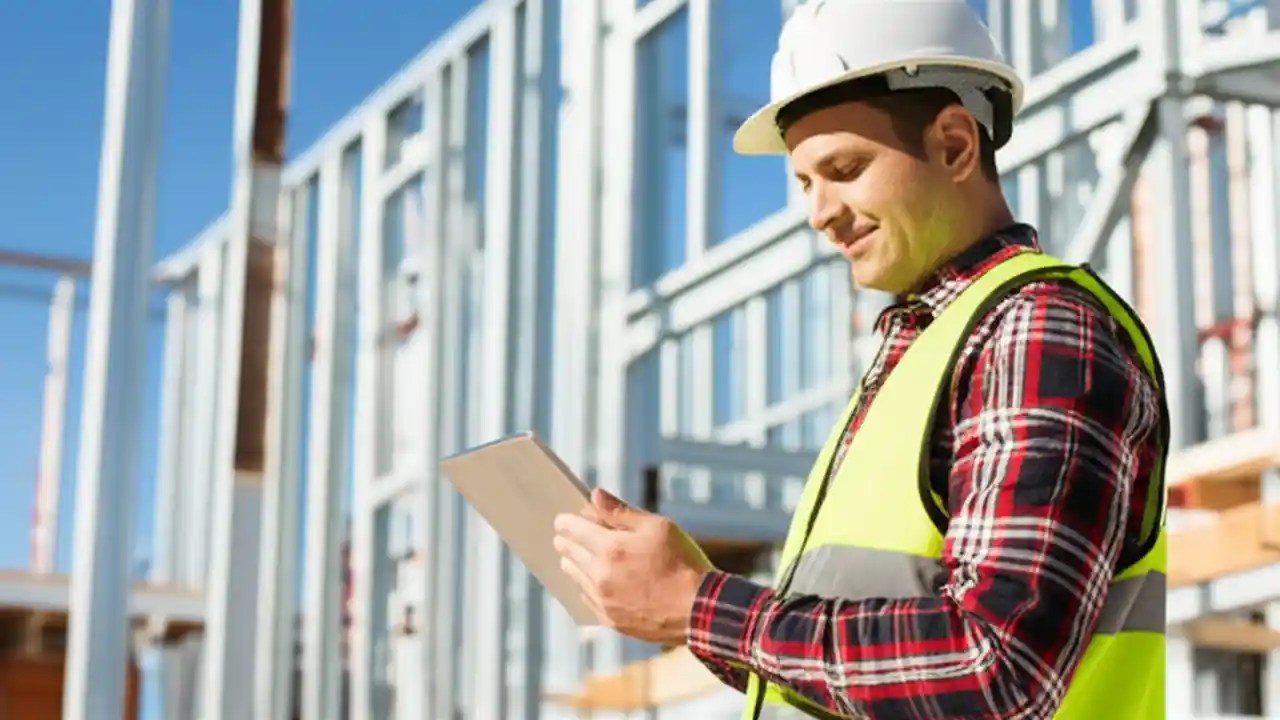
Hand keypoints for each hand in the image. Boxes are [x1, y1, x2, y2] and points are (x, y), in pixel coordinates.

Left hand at [553, 488, 714, 644]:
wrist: (698, 609)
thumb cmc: (682, 562)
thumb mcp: (657, 527)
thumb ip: (622, 512)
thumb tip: (594, 496)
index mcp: (610, 548)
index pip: (573, 529)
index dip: (566, 521)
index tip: (562, 519)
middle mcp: (599, 575)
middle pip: (570, 553)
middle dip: (566, 541)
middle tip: (564, 535)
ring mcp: (603, 600)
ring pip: (575, 576)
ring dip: (572, 563)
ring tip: (574, 557)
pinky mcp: (610, 620)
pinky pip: (587, 598)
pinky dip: (585, 586)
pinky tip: (592, 581)